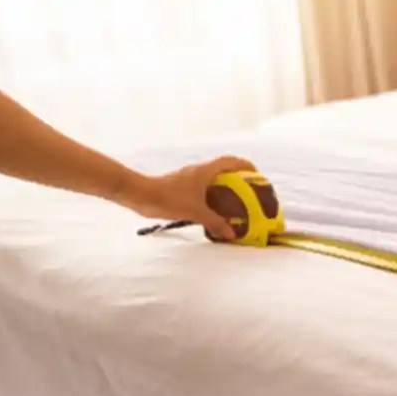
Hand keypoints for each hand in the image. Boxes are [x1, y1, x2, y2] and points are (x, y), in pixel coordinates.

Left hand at [115, 156, 253, 240]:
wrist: (139, 194)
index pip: (231, 161)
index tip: (257, 174)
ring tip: (234, 202)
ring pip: (211, 179)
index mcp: (205, 171)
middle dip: (237, 177)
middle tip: (248, 191)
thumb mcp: (195, 212)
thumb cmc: (168, 198)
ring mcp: (188, 177)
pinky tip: (212, 209)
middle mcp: (198, 170)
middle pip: (223, 169)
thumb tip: (231, 233)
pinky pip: (202, 188)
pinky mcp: (180, 186)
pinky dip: (211, 195)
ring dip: (223, 187)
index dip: (246, 165)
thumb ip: (215, 222)